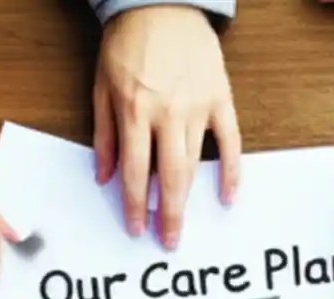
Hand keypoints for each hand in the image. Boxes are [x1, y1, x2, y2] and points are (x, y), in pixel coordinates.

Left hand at [94, 5, 239, 246]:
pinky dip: (232, 171)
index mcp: (134, 111)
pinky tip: (227, 196)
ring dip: (190, 200)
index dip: (135, 205)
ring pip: (195, 164)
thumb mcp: (102, 86)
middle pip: (169, 177)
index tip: (136, 228)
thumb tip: (104, 177)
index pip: (135, 172)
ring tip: (184, 227)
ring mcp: (197, 107)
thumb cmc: (128, 44)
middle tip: (167, 241)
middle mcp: (167, 113)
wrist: (161, 4)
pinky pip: (230, 142)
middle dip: (167, 214)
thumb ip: (104, 134)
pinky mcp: (220, 98)